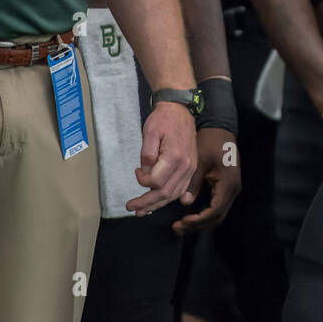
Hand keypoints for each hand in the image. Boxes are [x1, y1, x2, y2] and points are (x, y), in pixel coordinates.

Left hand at [127, 101, 197, 215]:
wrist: (179, 110)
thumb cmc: (163, 120)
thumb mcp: (150, 132)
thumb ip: (147, 155)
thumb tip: (145, 172)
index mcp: (175, 157)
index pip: (156, 181)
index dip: (142, 181)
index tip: (136, 171)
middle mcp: (186, 166)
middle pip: (165, 193)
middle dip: (146, 203)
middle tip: (130, 207)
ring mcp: (190, 168)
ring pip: (173, 194)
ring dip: (157, 204)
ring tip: (142, 211)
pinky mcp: (191, 168)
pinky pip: (180, 189)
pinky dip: (168, 198)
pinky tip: (158, 202)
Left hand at [172, 128, 241, 234]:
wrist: (220, 128)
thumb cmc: (210, 142)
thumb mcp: (199, 161)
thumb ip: (193, 182)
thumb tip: (184, 202)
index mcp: (228, 184)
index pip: (215, 211)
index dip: (199, 219)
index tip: (183, 221)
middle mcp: (233, 189)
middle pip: (217, 217)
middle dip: (198, 225)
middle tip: (178, 228)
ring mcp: (231, 188)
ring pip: (217, 214)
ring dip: (200, 221)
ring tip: (181, 224)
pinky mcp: (227, 186)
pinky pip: (216, 206)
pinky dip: (204, 213)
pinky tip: (189, 214)